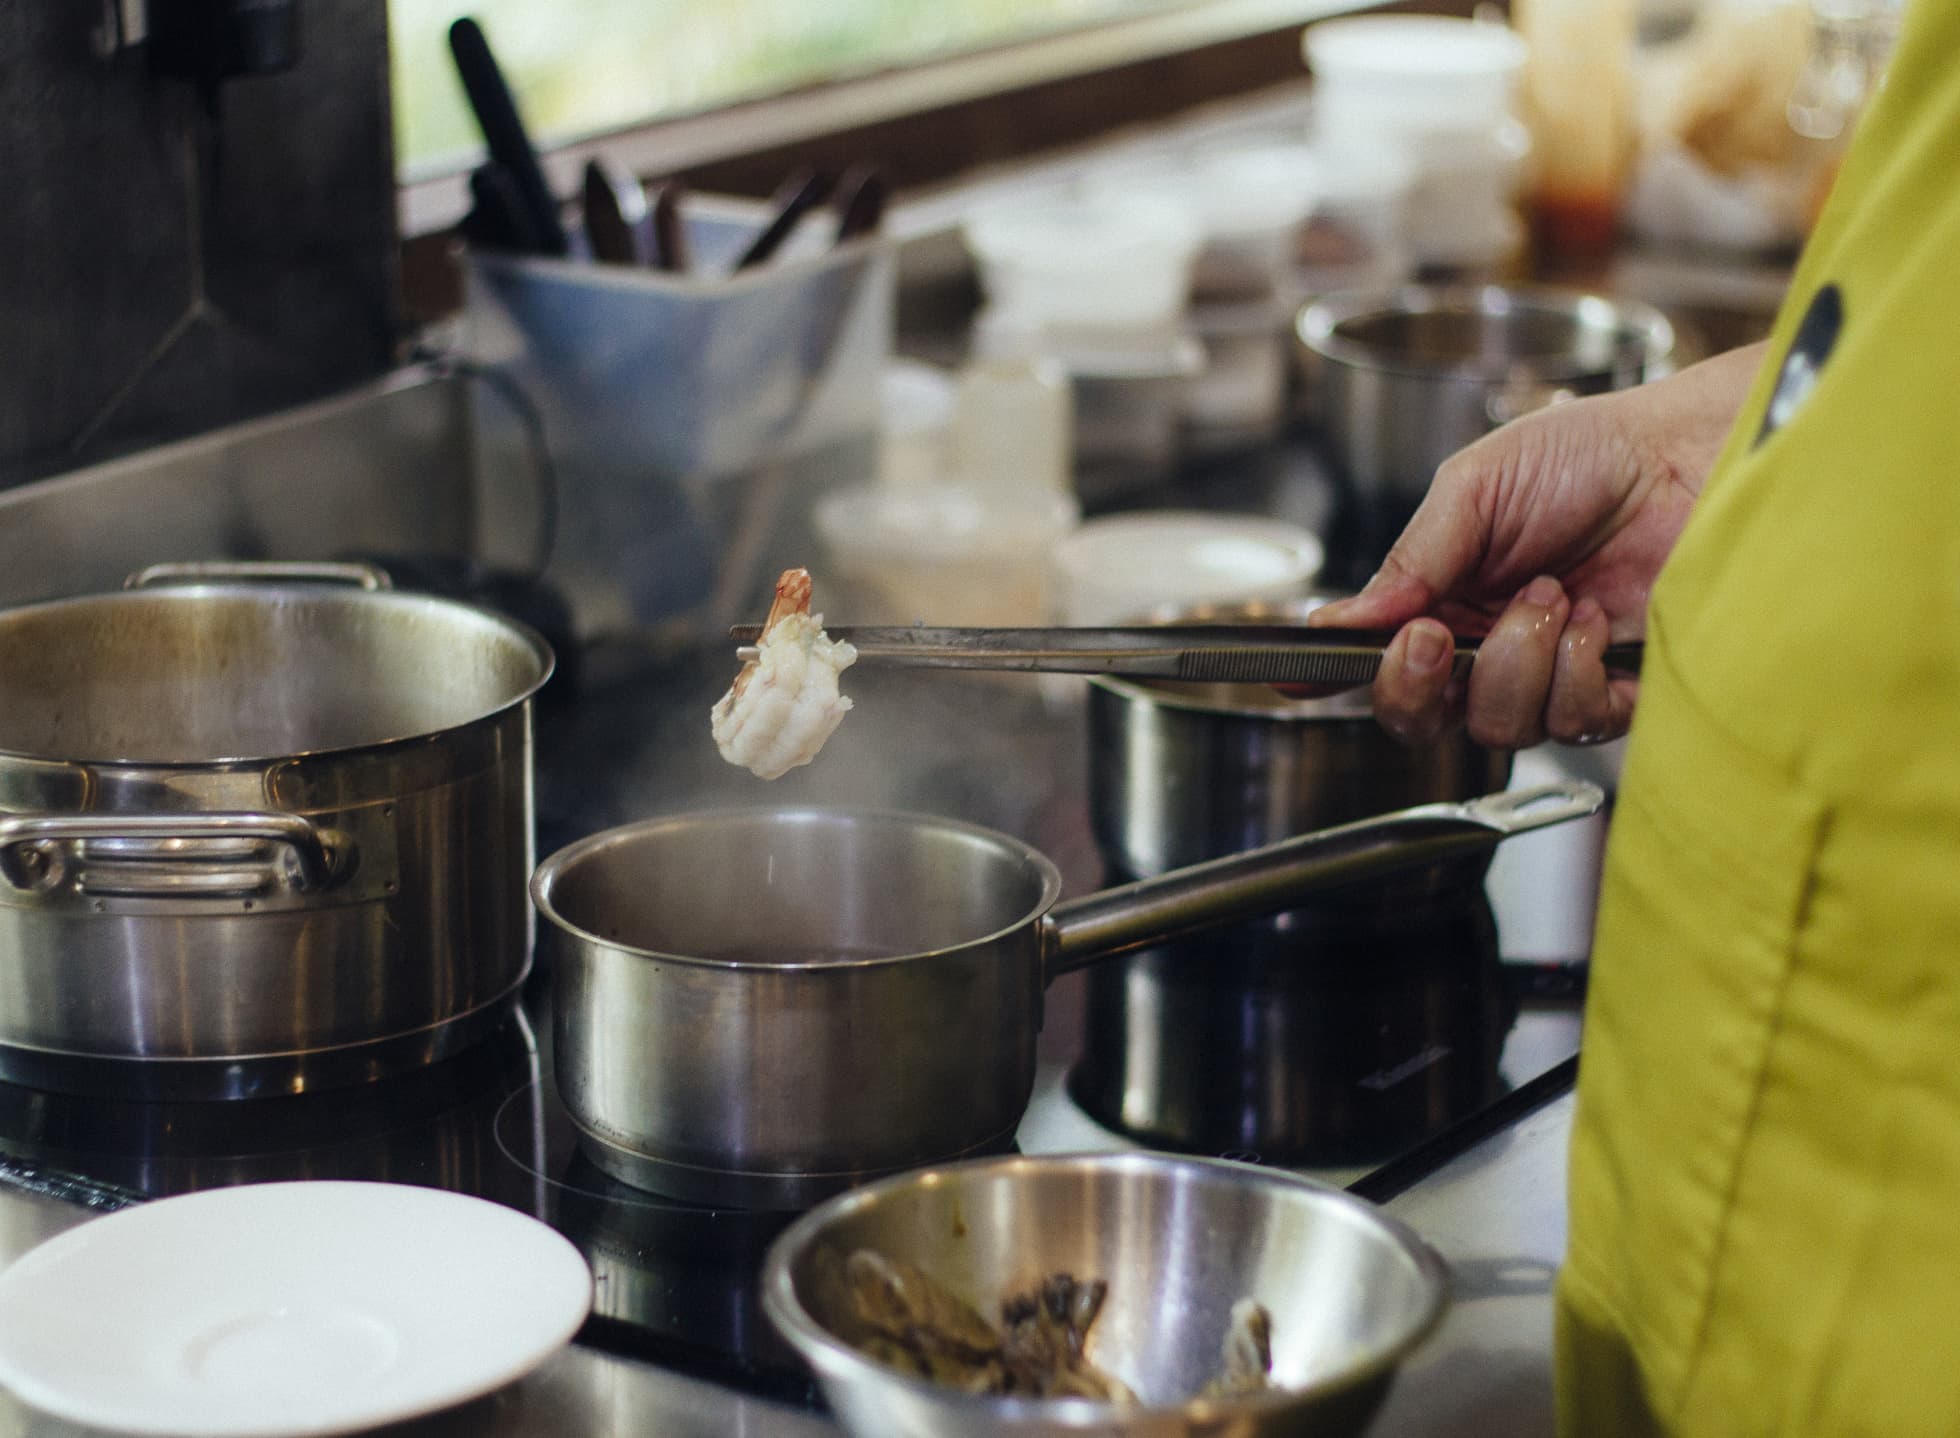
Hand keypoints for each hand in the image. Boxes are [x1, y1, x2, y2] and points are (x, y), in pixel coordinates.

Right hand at [1308, 343, 1766, 749]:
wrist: (1687, 453)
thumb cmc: (1588, 454)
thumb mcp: (1476, 485)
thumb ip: (1411, 559)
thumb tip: (1344, 620)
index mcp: (1440, 598)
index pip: (1373, 662)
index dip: (1332, 679)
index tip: (1304, 677)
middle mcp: (1485, 647)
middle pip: (1421, 718)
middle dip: (1416, 685)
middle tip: (1434, 633)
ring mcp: (1547, 676)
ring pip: (1495, 727)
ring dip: (1515, 660)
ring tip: (1551, 594)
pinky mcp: (1613, 692)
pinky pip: (1571, 724)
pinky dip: (1576, 671)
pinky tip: (1591, 617)